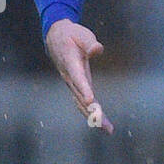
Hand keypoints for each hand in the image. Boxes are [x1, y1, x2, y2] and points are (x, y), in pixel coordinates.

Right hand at [44, 18, 113, 133]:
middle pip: (81, 97)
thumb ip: (89, 43)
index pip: (78, 78)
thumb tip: (98, 49)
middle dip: (93, 111)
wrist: (55, 37)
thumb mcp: (81, 34)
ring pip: (81, 103)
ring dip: (94, 116)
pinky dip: (90, 112)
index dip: (84, 89)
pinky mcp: (75, 86)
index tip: (90, 100)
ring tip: (108, 129)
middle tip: (105, 125)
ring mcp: (71, 83)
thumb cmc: (71, 35)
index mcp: (71, 63)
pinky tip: (100, 122)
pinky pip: (81, 102)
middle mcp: (70, 77)